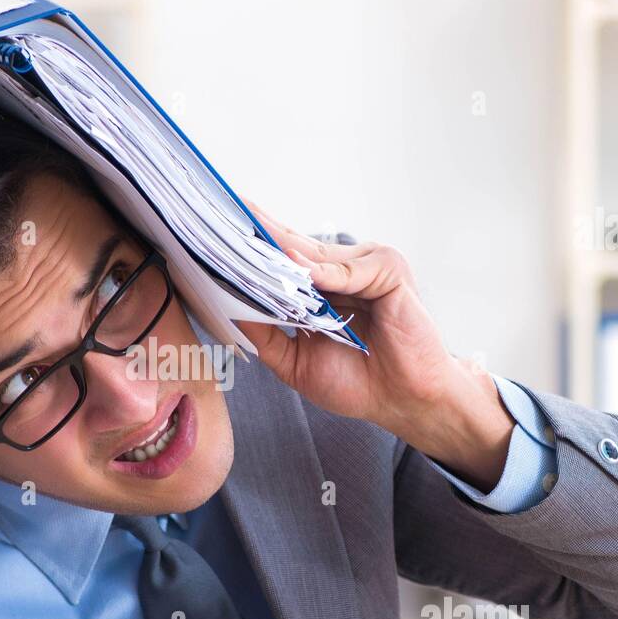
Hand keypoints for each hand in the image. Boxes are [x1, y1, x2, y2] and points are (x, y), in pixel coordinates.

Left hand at [237, 207, 513, 490]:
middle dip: (258, 234)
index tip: (215, 227)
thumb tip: (229, 309)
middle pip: (293, 246)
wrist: (402, 402)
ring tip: (248, 243)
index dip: (251, 245)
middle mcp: (342, 270)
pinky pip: (353, 269)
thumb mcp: (294, 361)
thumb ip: (266, 334)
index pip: (280, 259)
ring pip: (317, 253)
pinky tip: (305, 275)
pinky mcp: (390, 273)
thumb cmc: (357, 383)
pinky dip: (329, 275)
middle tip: (222, 217)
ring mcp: (366, 267)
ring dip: (283, 252)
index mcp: (321, 287)